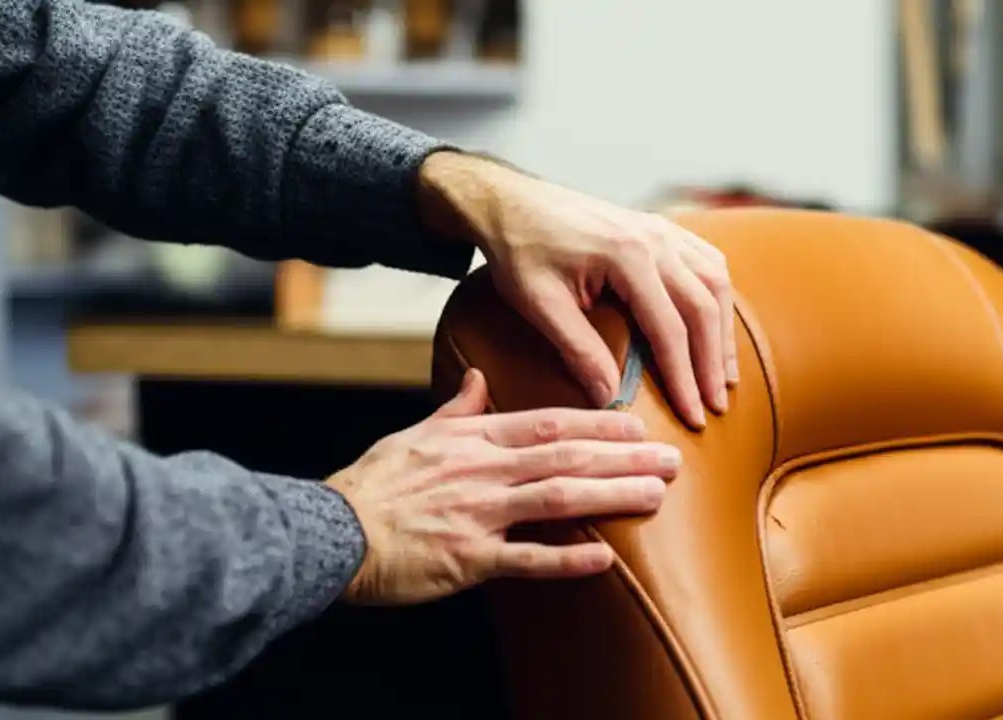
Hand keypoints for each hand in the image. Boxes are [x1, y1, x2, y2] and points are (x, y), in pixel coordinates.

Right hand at [325, 368, 679, 604]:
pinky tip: (605, 559)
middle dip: (623, 456)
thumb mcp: (416, 433)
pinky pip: (525, 558)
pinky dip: (566, 559)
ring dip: (611, 495)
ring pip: (557, 498)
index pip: (548, 422)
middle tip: (671, 458)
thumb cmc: (374, 484)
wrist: (331, 531)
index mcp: (474, 439)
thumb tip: (480, 378)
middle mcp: (483, 471)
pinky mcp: (467, 559)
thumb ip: (458, 408)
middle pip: (566, 456)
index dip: (597, 421)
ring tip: (655, 495)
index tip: (638, 421)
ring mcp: (477, 514)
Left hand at [420, 151, 737, 428]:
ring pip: (715, 280)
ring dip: (723, 330)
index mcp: (627, 255)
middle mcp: (655, 238)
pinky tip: (716, 323)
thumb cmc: (520, 249)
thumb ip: (579, 350)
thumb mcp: (539, 304)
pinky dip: (717, 295)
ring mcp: (661, 228)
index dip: (684, 377)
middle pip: (704, 306)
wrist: (510, 202)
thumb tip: (610, 398)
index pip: (669, 328)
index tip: (694, 416)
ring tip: (724, 374)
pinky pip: (706, 259)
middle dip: (713, 361)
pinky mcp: (658, 227)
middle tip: (716, 406)